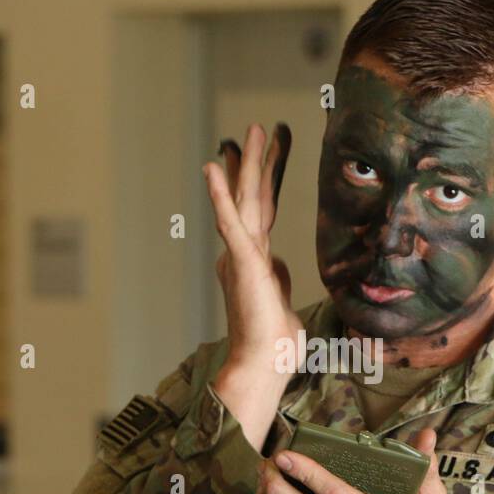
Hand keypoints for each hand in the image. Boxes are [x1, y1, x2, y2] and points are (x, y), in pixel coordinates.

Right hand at [203, 124, 300, 448]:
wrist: (264, 365)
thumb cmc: (275, 343)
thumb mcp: (281, 301)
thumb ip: (276, 278)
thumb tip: (275, 263)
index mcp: (256, 261)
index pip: (264, 211)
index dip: (268, 180)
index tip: (272, 154)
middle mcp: (245, 252)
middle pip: (254, 197)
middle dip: (259, 161)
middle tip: (262, 128)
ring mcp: (241, 255)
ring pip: (245, 199)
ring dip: (248, 163)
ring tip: (253, 131)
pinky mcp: (241, 262)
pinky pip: (230, 222)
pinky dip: (220, 194)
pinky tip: (212, 167)